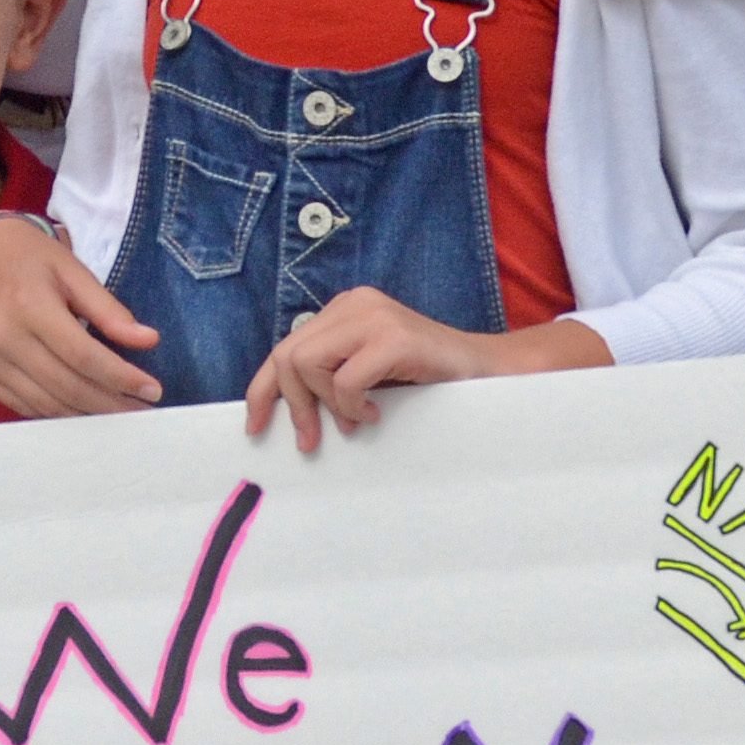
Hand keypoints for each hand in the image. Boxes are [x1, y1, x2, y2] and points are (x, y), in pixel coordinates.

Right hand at [0, 214, 160, 417]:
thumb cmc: (32, 258)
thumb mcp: (74, 271)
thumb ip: (109, 310)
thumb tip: (149, 340)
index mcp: (28, 304)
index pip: (83, 356)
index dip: (121, 378)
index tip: (152, 390)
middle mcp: (1, 336)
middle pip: (66, 386)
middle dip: (110, 404)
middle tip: (143, 412)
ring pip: (45, 403)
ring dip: (86, 416)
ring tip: (119, 415)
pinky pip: (22, 404)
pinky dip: (56, 413)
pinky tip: (82, 411)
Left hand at [244, 289, 610, 450]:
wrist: (488, 372)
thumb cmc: (427, 380)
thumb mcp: (368, 374)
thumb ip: (331, 378)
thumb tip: (286, 414)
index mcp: (344, 310)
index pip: (284, 347)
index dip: (263, 390)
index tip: (256, 427)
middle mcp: (355, 304)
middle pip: (288, 355)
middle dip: (292, 404)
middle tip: (312, 440)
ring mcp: (375, 315)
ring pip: (308, 363)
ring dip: (326, 405)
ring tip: (356, 420)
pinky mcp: (395, 336)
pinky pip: (345, 379)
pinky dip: (352, 405)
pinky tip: (375, 412)